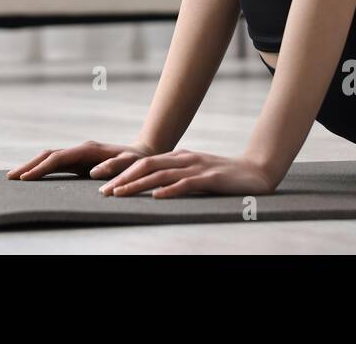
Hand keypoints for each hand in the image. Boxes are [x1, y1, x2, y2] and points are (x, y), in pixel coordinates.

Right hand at [7, 139, 159, 181]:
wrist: (143, 154)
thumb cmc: (137, 162)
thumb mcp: (130, 165)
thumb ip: (114, 167)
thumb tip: (93, 173)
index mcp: (88, 150)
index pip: (58, 159)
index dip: (41, 168)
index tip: (25, 179)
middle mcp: (80, 149)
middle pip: (48, 155)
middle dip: (28, 165)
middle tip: (9, 178)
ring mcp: (78, 153)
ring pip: (49, 157)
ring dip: (32, 166)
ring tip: (14, 177)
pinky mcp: (79, 160)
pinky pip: (55, 162)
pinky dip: (41, 167)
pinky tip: (32, 176)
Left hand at [99, 150, 274, 197]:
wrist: (256, 172)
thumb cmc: (223, 176)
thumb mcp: (194, 173)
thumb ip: (175, 176)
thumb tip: (152, 187)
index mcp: (177, 157)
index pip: (142, 163)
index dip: (119, 170)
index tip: (99, 181)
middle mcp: (183, 158)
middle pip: (145, 166)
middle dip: (121, 177)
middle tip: (101, 190)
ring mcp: (197, 167)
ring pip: (160, 174)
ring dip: (137, 185)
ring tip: (119, 194)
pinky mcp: (210, 178)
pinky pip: (186, 183)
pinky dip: (170, 190)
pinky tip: (157, 197)